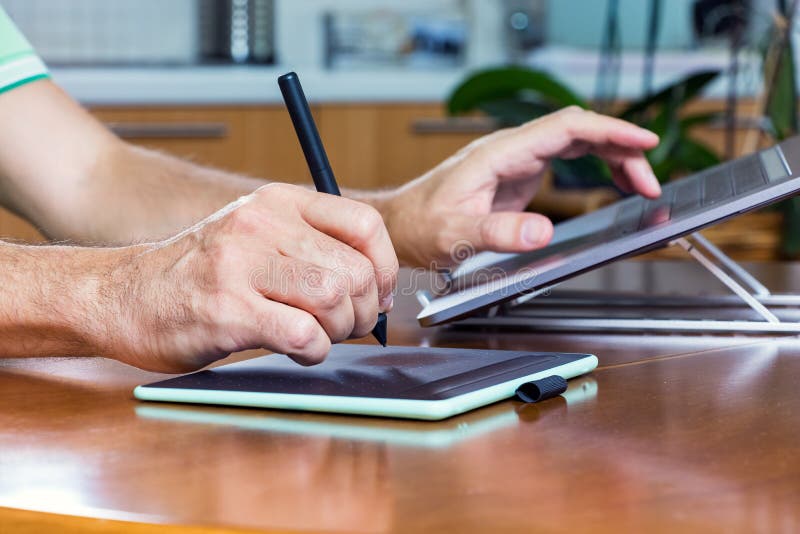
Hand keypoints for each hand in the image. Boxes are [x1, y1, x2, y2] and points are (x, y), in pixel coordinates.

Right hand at [102, 184, 397, 372]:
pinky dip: (314, 351)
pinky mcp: (226, 311)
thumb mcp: (256, 235)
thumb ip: (312, 245)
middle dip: (364, 310)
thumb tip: (379, 280)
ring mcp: (241, 266)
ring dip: (339, 331)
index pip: (365, 224)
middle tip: (347, 325)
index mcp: (277, 202)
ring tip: (319, 336)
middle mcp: (260, 225)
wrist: (122, 295)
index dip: (385, 266)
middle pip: (355, 271)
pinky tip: (297, 349)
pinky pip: (304, 334)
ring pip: (334, 299)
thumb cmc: (199, 273)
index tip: (378, 292)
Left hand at [381, 107, 660, 266]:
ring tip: (641, 185)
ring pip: (575, 141)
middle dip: (621, 148)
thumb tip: (544, 233)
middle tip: (651, 182)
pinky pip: (565, 158)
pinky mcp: (517, 175)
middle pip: (579, 130)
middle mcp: (510, 149)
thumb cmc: (421, 226)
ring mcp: (515, 160)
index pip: (566, 127)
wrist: (401, 225)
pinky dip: (595, 166)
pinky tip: (611, 181)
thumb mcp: (456, 235)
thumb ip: (498, 233)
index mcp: (500, 153)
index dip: (609, 130)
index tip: (644, 143)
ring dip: (612, 157)